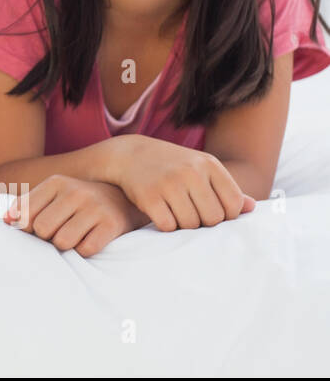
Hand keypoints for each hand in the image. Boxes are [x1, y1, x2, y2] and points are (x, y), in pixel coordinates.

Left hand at [5, 175, 149, 256]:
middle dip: (48, 237)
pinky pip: (85, 250)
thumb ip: (25, 207)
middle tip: (61, 230)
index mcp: (56, 183)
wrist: (124, 199)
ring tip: (76, 234)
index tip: (37, 226)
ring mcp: (95, 207)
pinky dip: (85, 250)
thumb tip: (5, 220)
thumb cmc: (78, 202)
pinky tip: (91, 238)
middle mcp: (75, 191)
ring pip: (62, 242)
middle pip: (42, 229)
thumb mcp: (52, 196)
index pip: (26, 214)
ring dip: (66, 245)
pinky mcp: (112, 224)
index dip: (28, 226)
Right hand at [110, 137, 255, 230]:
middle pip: (213, 218)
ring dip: (183, 225)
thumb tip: (252, 208)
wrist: (128, 154)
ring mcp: (169, 184)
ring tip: (176, 212)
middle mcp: (191, 172)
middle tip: (191, 213)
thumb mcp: (200, 168)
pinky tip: (161, 213)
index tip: (211, 211)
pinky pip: (168, 225)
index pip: (233, 204)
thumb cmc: (171, 165)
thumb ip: (225, 188)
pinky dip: (166, 225)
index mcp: (209, 164)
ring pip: (190, 225)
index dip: (225, 215)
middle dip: (203, 222)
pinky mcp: (149, 197)